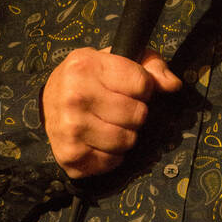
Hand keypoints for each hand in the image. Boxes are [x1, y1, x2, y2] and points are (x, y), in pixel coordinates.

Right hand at [41, 45, 180, 177]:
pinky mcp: (70, 156)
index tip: (129, 88)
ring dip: (126, 135)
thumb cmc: (89, 78)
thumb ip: (150, 66)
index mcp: (87, 66)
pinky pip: (112, 161)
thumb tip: (173, 85)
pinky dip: (112, 154)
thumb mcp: (116, 59)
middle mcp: (75, 97)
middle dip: (136, 112)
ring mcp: (70, 129)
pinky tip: (99, 139)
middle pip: (137, 115)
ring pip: (127, 141)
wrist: (48, 101)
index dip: (143, 88)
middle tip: (119, 108)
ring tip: (111, 123)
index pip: (142, 84)